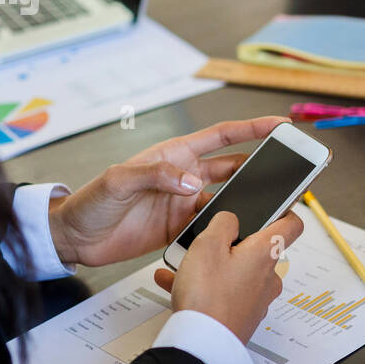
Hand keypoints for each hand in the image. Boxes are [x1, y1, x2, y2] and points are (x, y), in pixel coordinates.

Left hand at [47, 117, 287, 266]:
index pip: (223, 136)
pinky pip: (214, 226)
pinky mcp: (182, 229)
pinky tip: (244, 231)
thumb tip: (192, 182)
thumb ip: (156, 176)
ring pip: (229, 198)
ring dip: (250, 199)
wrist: (74, 237)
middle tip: (291, 168)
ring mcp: (185, 203)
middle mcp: (186, 176)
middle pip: (235, 167)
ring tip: (274, 203)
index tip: (280, 126)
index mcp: (176, 155)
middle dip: (263, 165)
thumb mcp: (119, 181)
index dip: (253, 129)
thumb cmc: (91, 201)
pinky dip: (230, 228)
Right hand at [153, 210, 304, 342]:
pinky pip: (222, 293)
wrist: (201, 346)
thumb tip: (231, 219)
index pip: (292, 226)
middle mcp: (267, 277)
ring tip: (180, 265)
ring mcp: (256, 299)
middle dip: (230, 243)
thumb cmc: (208, 296)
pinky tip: (173, 283)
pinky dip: (202, 286)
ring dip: (209, 266)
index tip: (273, 207)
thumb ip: (222, 223)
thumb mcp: (208, 244)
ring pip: (234, 272)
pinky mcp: (241, 316)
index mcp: (265, 254)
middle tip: (206, 241)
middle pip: (255, 250)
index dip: (284, 212)